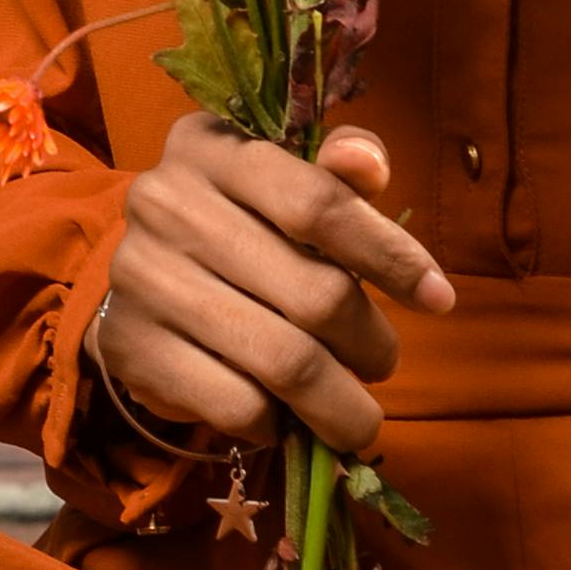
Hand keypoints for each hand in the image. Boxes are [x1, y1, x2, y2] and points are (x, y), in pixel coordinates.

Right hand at [96, 117, 451, 463]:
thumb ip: (337, 174)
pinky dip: (278, 423)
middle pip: (313, 294)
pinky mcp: (130, 348)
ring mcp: (142, 278)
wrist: (139, 284)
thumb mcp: (284, 184)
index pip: (319, 203)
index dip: (390, 255)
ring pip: (282, 362)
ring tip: (359, 416)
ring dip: (340, 403)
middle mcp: (166, 203)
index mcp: (211, 146)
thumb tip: (371, 163)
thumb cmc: (240, 226)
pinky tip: (284, 416)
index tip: (440, 299)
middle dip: (370, 342)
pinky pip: (237, 405)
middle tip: (384, 362)